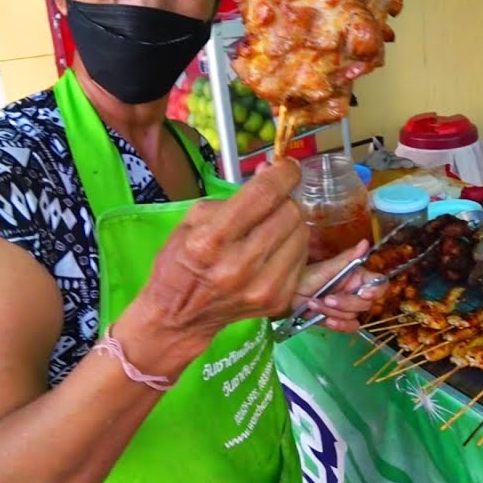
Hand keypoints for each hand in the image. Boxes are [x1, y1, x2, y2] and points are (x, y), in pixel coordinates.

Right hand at [134, 160, 309, 347]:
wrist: (180, 316)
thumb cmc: (181, 262)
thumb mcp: (194, 219)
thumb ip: (235, 196)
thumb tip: (270, 172)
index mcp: (212, 241)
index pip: (264, 195)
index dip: (284, 173)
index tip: (288, 167)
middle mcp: (240, 266)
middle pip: (290, 213)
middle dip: (284, 200)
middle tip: (272, 203)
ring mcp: (263, 287)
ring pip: (302, 234)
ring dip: (291, 224)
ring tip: (270, 227)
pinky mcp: (278, 301)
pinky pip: (302, 258)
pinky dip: (292, 247)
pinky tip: (273, 249)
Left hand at [289, 240, 388, 332]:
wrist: (289, 295)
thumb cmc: (306, 277)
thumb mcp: (327, 267)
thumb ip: (348, 258)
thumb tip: (366, 243)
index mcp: (357, 276)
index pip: (379, 284)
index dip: (376, 290)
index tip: (364, 293)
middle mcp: (356, 292)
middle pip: (366, 303)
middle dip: (345, 303)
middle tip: (328, 299)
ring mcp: (348, 307)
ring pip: (354, 315)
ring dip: (333, 312)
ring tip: (316, 304)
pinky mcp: (340, 320)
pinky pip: (350, 327)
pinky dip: (339, 325)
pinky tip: (327, 320)